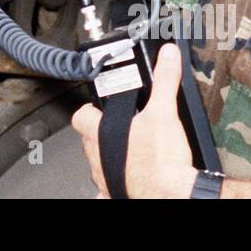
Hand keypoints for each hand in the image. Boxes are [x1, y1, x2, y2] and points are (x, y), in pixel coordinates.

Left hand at [71, 43, 198, 198]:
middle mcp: (97, 159)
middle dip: (99, 133)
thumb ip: (164, 80)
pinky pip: (106, 191)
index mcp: (101, 135)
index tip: (96, 107)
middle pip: (88, 140)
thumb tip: (167, 56)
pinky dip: (112, 186)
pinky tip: (124, 180)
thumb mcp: (165, 111)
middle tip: (116, 126)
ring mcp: (105, 179)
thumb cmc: (161, 160)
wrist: (170, 193)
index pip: (80, 117)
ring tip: (123, 149)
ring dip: (106, 157)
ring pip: (97, 164)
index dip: (88, 109)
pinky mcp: (117, 194)